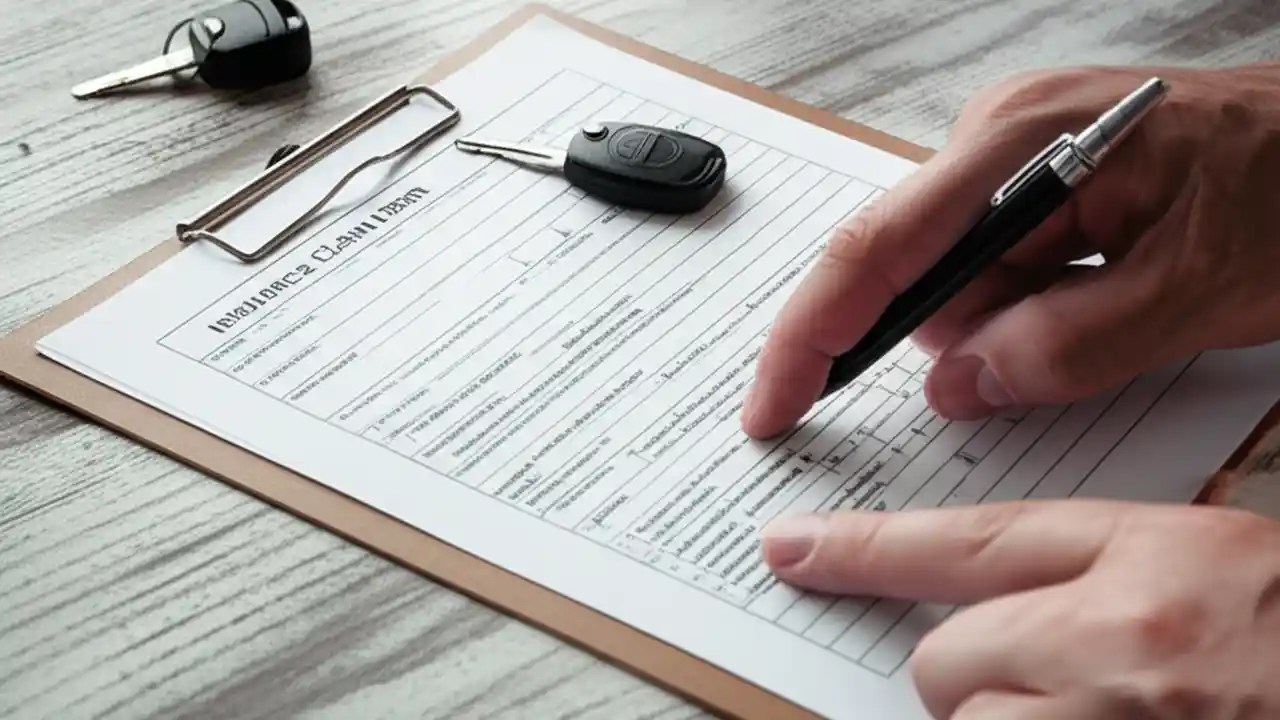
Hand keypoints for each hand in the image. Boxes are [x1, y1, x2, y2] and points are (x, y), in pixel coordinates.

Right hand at [741, 62, 1279, 438]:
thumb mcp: (1191, 289)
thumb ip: (1064, 348)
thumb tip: (956, 387)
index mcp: (1019, 141)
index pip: (878, 248)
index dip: (811, 334)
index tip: (771, 406)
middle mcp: (996, 136)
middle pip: (913, 269)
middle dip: (966, 335)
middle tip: (1054, 354)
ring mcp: (1010, 155)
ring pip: (957, 283)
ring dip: (1013, 327)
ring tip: (1117, 308)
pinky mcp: (1031, 183)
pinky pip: (995, 269)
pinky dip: (1033, 308)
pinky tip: (1102, 295)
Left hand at [760, 501, 1279, 717]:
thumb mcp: (1211, 560)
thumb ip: (1096, 571)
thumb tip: (993, 604)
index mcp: (1154, 554)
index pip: (967, 540)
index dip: (862, 546)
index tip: (789, 546)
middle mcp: (1128, 641)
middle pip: (948, 656)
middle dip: (969, 671)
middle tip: (1041, 674)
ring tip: (1087, 711)